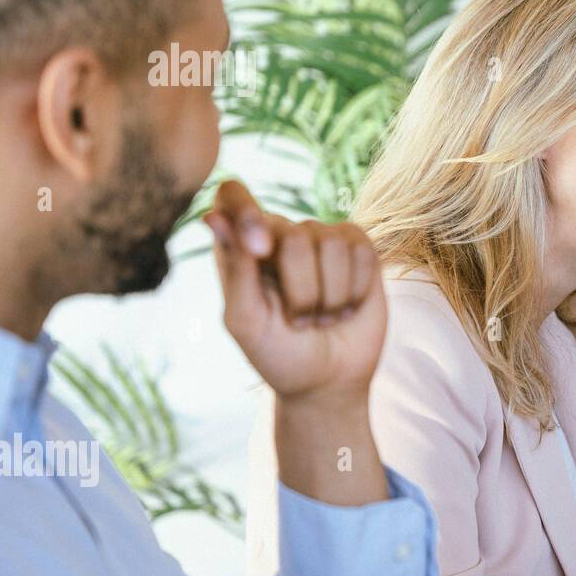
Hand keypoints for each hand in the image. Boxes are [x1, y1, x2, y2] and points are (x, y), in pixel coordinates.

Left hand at [203, 180, 386, 405]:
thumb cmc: (277, 354)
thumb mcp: (246, 321)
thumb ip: (235, 268)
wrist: (328, 381)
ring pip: (331, 243)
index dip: (246, 210)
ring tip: (323, 318)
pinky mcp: (359, 249)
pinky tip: (347, 306)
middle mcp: (281, 235)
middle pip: (294, 234)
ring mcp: (322, 240)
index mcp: (241, 247)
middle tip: (299, 321)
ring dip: (330, 295)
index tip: (261, 249)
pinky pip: (361, 249)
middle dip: (301, 290)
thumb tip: (214, 216)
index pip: (233, 194)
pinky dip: (355, 288)